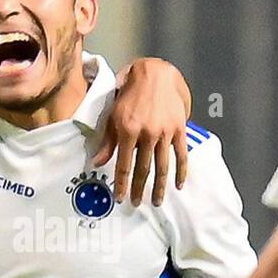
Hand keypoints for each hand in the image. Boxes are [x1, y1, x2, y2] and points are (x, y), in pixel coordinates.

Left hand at [94, 58, 190, 204]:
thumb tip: (97, 162)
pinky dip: (180, 172)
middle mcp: (147, 133)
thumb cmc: (130, 94)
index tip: (120, 197)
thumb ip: (108, 141)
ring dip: (159, 187)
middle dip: (139, 189)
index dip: (121, 183)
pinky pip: (181, 155)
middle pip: (143, 169)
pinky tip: (178, 185)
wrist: (155, 74)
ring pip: (162, 167)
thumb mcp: (113, 115)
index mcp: (128, 130)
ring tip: (156, 201)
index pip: (123, 164)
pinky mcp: (179, 129)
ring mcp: (165, 132)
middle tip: (136, 203)